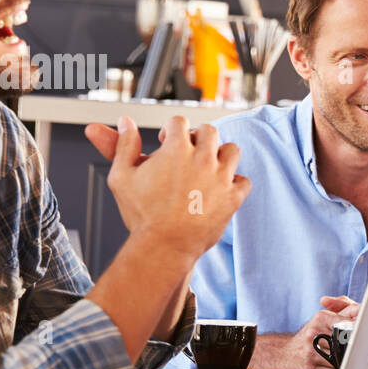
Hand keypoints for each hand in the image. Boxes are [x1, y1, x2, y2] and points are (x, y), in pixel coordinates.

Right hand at [91, 116, 249, 264]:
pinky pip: (245, 181)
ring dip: (221, 156)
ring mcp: (221, 178)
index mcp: (176, 148)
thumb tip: (125, 121)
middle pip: (209, 131)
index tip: (167, 143)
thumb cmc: (141, 214)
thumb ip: (124, 144)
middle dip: (198, 139)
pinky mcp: (233, 198)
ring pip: (232, 150)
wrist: (162, 247)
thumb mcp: (123, 176)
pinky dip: (235, 184)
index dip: (171, 130)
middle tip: (188, 155)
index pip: (180, 121)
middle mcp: (203, 159)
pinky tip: (220, 190)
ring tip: (207, 169)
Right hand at [250, 297, 359, 368]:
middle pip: (349, 341)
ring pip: (343, 359)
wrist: (282, 355)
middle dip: (360, 347)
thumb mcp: (322, 318)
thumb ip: (344, 309)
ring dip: (353, 362)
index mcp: (320, 318)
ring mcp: (312, 352)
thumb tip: (361, 309)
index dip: (363, 330)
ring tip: (357, 361)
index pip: (350, 322)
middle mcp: (314, 333)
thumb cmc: (308, 337)